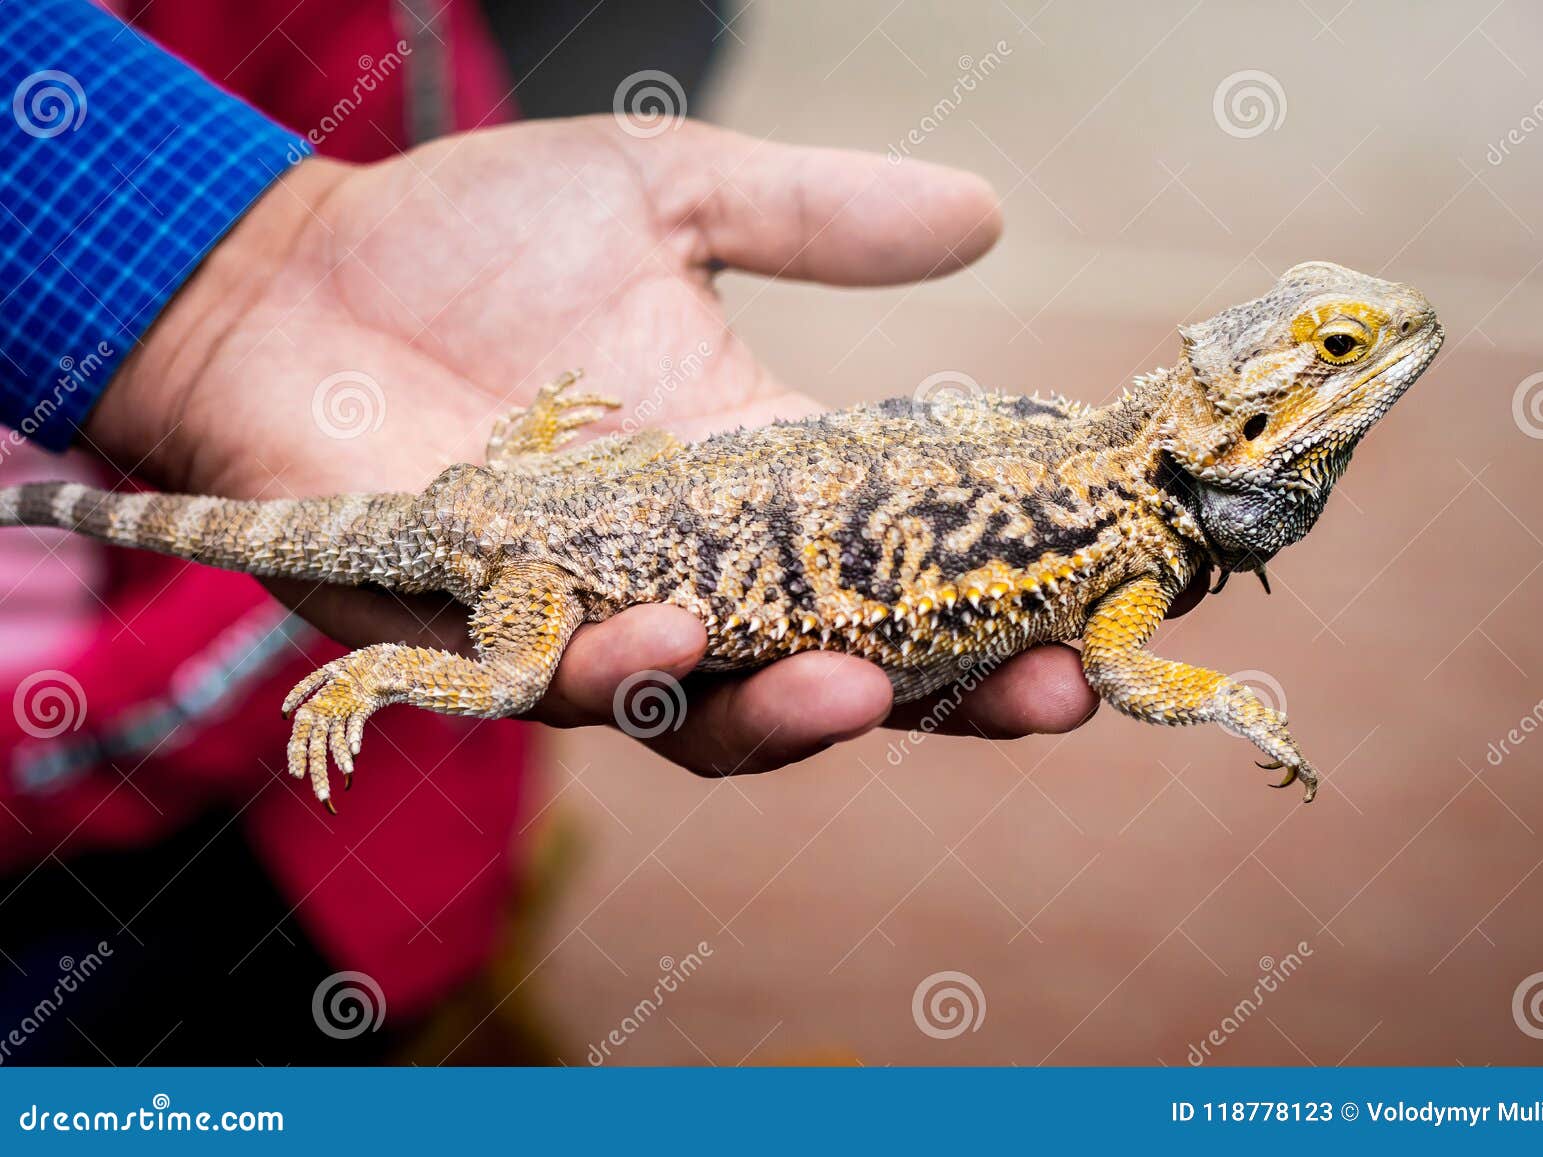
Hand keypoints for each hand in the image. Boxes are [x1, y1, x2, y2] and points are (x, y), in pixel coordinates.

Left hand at [93, 115, 1132, 773]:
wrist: (286, 273)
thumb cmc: (471, 239)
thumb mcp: (669, 201)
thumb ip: (816, 219)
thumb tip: (987, 214)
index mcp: (744, 488)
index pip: (892, 567)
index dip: (991, 599)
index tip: (1099, 608)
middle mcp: (681, 576)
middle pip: (830, 670)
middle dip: (937, 698)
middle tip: (1043, 694)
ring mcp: (577, 617)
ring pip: (700, 711)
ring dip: (782, 713)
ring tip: (855, 687)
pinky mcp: (466, 638)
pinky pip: (553, 687)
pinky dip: (614, 674)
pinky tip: (659, 634)